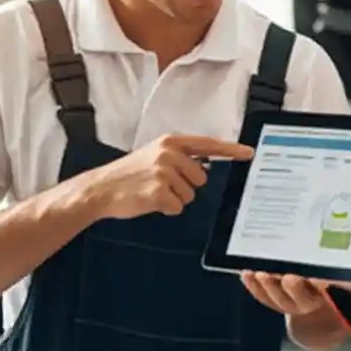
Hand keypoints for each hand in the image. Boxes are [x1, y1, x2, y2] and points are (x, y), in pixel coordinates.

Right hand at [83, 134, 252, 220]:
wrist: (100, 189)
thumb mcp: (153, 155)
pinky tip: (148, 201)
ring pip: (190, 195)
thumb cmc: (128, 175)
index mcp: (170, 142)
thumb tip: (204, 168)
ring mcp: (164, 172)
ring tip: (151, 192)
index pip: (208, 145)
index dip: (231, 150)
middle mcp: (169, 153)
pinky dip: (165, 209)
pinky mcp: (158, 191)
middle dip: (185, 186)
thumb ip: (179, 157)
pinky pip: (177, 207)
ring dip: (174, 199)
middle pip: (201, 179)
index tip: (250, 153)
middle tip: (160, 184)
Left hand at [240, 271, 350, 315]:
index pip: (331, 292)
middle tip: (290, 277)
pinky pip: (263, 297)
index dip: (325, 286)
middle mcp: (312, 301)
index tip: (321, 279)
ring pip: (279, 299)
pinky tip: (246, 273)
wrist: (325, 300)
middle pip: (302, 299)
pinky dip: (254, 287)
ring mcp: (291, 302)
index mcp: (333, 295)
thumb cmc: (340, 276)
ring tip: (261, 273)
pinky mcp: (276, 300)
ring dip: (269, 287)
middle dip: (295, 289)